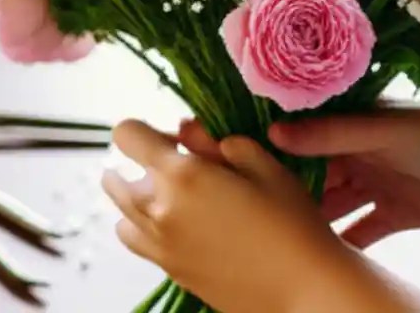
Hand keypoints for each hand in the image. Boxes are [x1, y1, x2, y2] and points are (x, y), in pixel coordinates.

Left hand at [106, 120, 419, 312]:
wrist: (305, 290)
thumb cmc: (292, 223)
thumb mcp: (263, 165)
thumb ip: (215, 140)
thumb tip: (185, 129)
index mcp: (179, 175)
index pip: (125, 134)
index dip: (147, 130)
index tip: (177, 142)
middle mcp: (157, 209)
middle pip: (113, 174)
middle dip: (140, 164)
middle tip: (183, 171)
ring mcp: (158, 244)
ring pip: (121, 210)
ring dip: (138, 197)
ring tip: (178, 200)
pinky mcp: (168, 270)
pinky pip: (135, 240)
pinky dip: (144, 227)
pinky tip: (180, 227)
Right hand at [181, 107, 419, 247]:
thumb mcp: (384, 129)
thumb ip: (331, 133)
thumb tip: (271, 132)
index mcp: (349, 124)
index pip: (295, 135)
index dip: (261, 145)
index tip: (224, 155)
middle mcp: (357, 152)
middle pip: (306, 173)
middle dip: (277, 187)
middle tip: (241, 203)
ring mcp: (375, 184)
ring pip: (328, 204)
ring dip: (306, 218)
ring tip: (272, 234)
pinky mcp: (395, 214)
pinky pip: (358, 232)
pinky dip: (340, 243)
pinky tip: (315, 254)